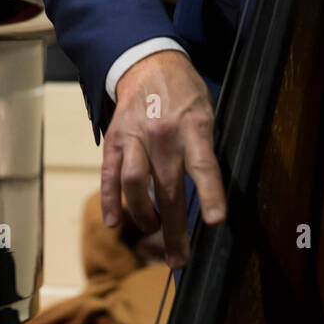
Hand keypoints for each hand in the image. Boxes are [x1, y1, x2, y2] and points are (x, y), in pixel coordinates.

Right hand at [100, 49, 225, 269]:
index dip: (210, 195)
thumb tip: (212, 194)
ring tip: (154, 230)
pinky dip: (109, 201)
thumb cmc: (184, 93)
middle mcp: (163, 134)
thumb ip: (206, 149)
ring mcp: (136, 137)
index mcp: (194, 127)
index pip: (204, 166)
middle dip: (174, 230)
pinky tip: (114, 222)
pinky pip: (109, 175)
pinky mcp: (115, 139)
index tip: (214, 222)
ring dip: (145, 216)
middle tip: (179, 260)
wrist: (149, 63)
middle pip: (169, 189)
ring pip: (135, 185)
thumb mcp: (207, 113)